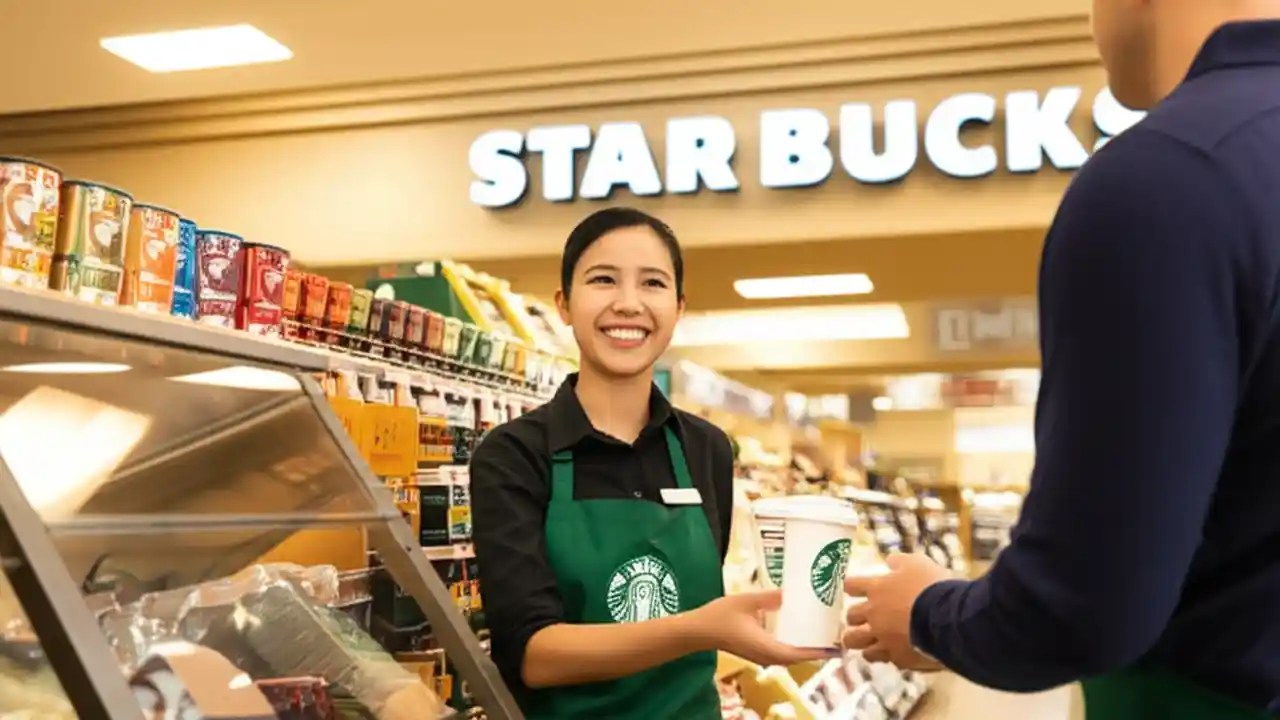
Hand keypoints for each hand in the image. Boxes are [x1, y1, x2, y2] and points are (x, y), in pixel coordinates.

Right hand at [695, 590, 838, 666]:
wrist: (697, 630)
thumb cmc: (719, 616)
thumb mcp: (745, 601)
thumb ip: (768, 598)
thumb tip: (788, 593)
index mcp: (766, 647)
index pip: (798, 654)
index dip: (819, 652)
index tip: (837, 647)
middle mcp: (766, 656)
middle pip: (798, 657)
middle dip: (816, 650)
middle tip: (833, 635)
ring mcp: (760, 656)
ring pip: (789, 656)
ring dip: (805, 648)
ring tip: (820, 633)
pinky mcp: (756, 652)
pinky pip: (781, 652)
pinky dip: (793, 645)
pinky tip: (797, 630)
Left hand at [842, 553, 951, 671]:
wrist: (949, 619)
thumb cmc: (933, 586)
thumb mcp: (917, 563)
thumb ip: (899, 562)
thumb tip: (889, 561)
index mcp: (877, 589)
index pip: (851, 585)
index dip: (852, 587)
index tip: (855, 589)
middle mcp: (874, 614)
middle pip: (850, 617)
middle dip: (854, 617)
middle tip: (862, 618)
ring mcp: (883, 638)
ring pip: (857, 643)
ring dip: (861, 640)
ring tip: (867, 641)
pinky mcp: (897, 657)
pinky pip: (883, 658)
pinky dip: (886, 654)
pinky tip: (893, 651)